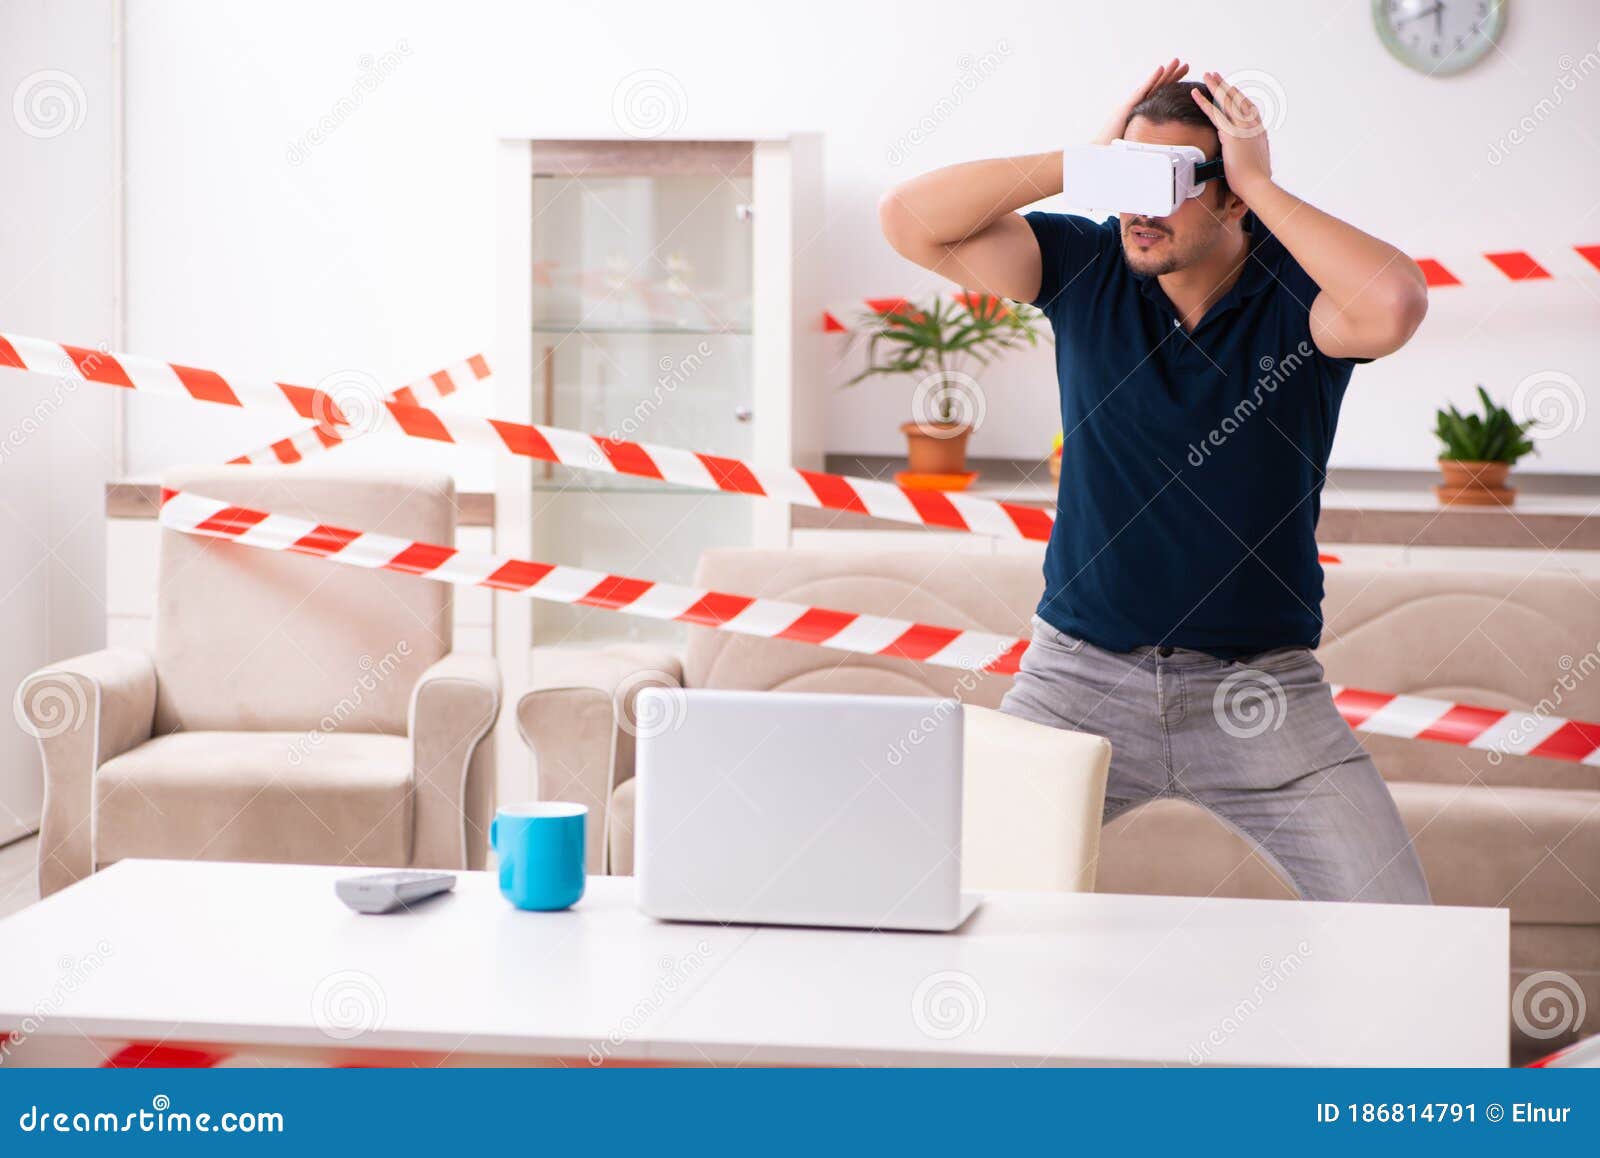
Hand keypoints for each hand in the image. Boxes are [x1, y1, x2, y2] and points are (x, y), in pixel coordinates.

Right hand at [1092, 59, 1188, 145]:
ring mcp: (1131, 105)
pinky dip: (1152, 79)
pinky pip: (1142, 91)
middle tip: (1185, 65)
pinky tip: (1161, 69)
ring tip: (1177, 61)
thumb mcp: (1137, 143)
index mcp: (1140, 113)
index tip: (1183, 79)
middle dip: (1171, 76)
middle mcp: (1136, 106)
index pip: (1159, 97)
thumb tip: (1160, 144)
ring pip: (1152, 86)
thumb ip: (1148, 139)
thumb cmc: (1114, 151)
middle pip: (1157, 88)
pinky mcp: (1127, 107)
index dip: (1171, 87)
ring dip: (1165, 72)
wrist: (1099, 152)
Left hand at [1192, 71, 1273, 203]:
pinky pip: (1214, 113)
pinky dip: (1204, 102)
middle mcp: (1252, 124)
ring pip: (1226, 101)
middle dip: (1226, 86)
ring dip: (1215, 86)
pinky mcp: (1231, 133)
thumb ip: (1251, 154)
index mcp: (1259, 131)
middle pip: (1237, 99)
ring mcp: (1243, 127)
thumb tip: (1249, 156)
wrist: (1257, 185)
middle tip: (1216, 75)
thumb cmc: (1256, 180)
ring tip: (1207, 75)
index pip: (1248, 108)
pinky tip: (1195, 94)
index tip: (1231, 90)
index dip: (1238, 97)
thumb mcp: (1256, 162)